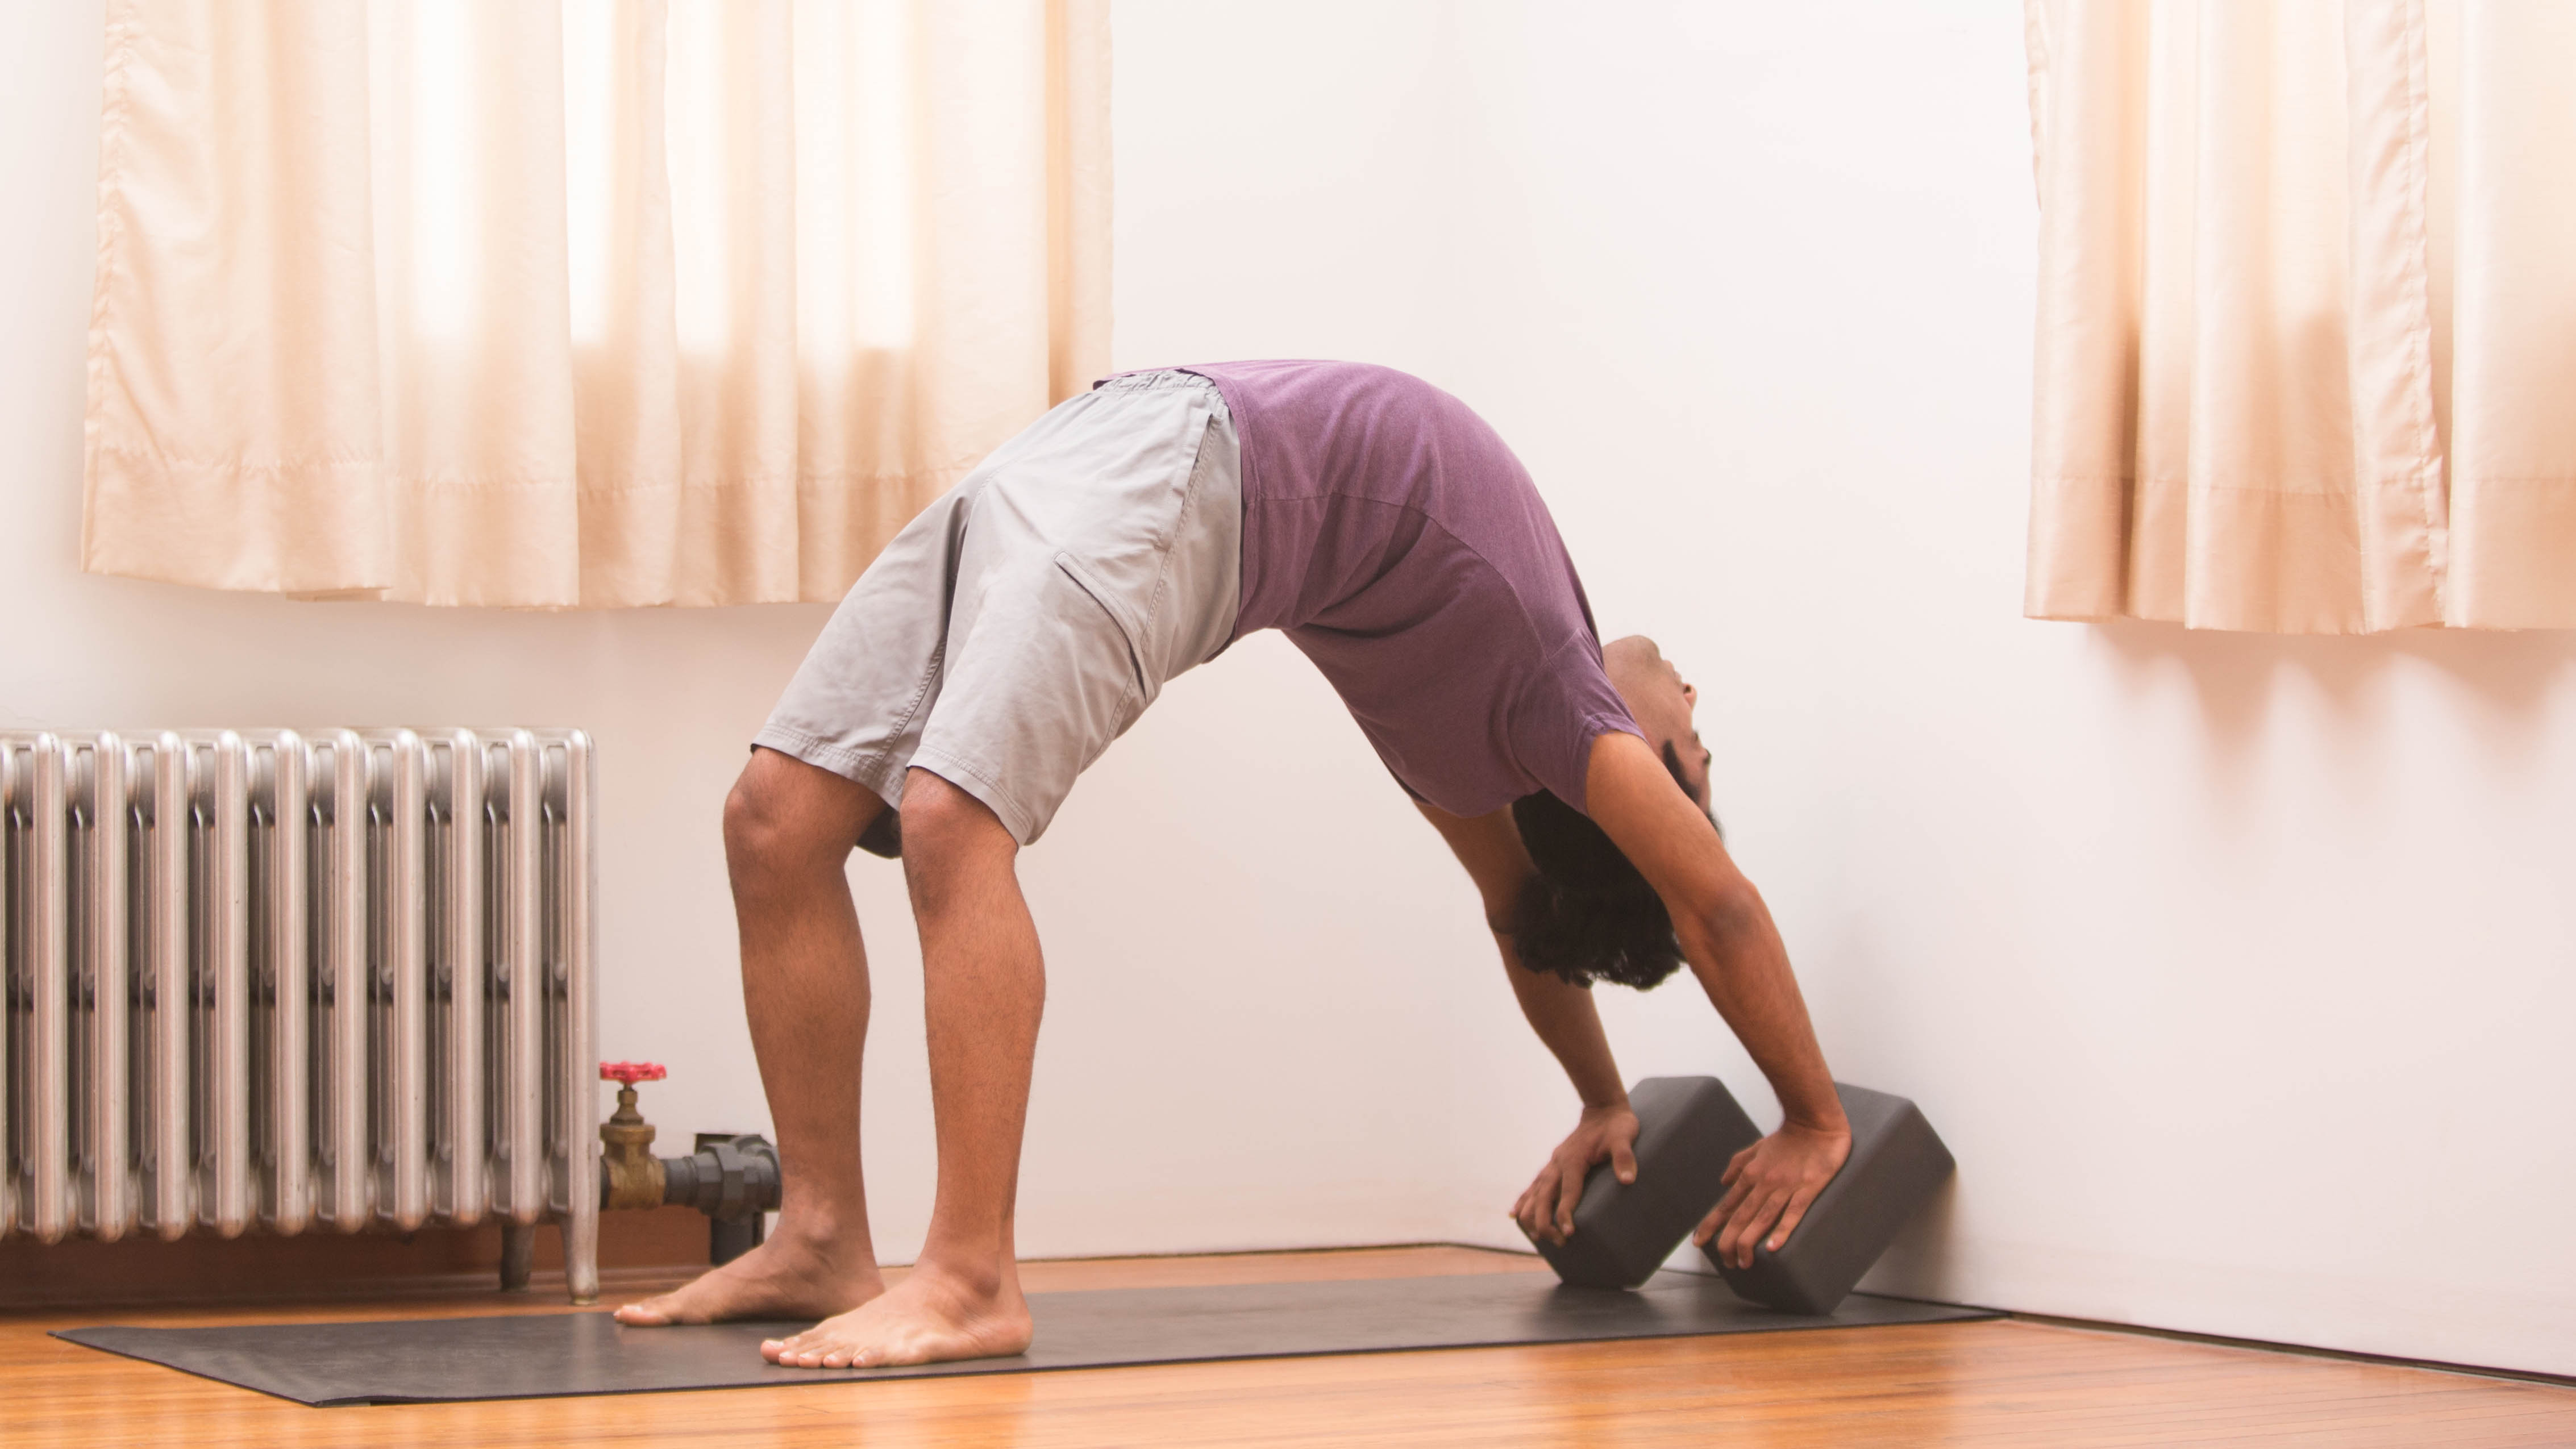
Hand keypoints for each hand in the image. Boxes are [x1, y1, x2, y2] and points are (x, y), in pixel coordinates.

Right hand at [1512, 1100, 1639, 1244]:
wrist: (1603, 1109)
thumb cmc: (1616, 1125)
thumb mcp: (1624, 1137)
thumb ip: (1624, 1157)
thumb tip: (1628, 1180)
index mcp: (1573, 1159)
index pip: (1567, 1191)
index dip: (1565, 1213)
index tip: (1569, 1233)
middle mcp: (1557, 1163)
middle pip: (1544, 1196)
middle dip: (1546, 1221)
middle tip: (1558, 1243)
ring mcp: (1552, 1164)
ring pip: (1534, 1193)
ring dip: (1532, 1215)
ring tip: (1536, 1237)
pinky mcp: (1552, 1165)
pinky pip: (1533, 1186)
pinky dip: (1523, 1201)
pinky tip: (1515, 1215)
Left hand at [1693, 1121, 1850, 1268]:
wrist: (1815, 1123)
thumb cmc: (1787, 1137)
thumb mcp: (1756, 1148)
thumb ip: (1738, 1164)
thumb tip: (1723, 1183)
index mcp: (1750, 1175)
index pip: (1726, 1205)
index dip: (1711, 1225)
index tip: (1698, 1242)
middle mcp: (1763, 1183)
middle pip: (1740, 1217)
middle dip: (1728, 1242)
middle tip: (1726, 1263)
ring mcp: (1785, 1187)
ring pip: (1761, 1219)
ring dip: (1750, 1242)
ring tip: (1743, 1263)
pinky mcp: (1807, 1189)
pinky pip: (1793, 1212)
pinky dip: (1782, 1230)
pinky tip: (1773, 1248)